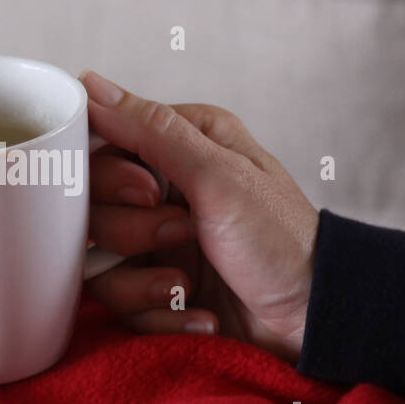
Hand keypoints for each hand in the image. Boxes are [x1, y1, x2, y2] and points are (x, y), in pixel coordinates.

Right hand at [80, 70, 319, 362]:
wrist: (314, 319)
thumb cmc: (282, 240)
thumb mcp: (219, 175)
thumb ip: (151, 129)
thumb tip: (90, 84)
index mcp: (180, 145)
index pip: (99, 149)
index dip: (110, 178)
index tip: (148, 193)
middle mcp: (163, 191)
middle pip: (91, 210)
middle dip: (133, 233)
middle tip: (182, 234)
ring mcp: (157, 245)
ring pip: (99, 264)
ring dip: (141, 284)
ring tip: (186, 286)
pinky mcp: (156, 291)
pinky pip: (121, 306)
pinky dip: (159, 316)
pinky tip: (200, 313)